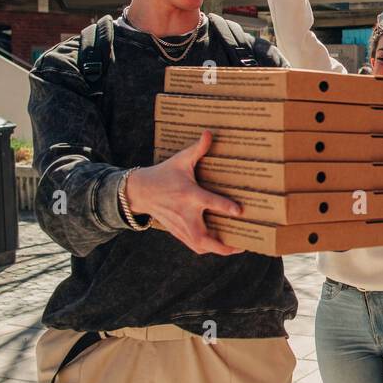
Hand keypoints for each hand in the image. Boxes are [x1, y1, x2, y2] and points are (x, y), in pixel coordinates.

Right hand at [124, 131, 243, 255]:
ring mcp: (181, 226)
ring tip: (236, 247)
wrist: (140, 192)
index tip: (240, 211)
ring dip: (218, 249)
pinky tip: (221, 246)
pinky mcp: (178, 232)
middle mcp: (185, 214)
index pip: (209, 202)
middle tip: (242, 244)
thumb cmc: (164, 174)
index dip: (225, 206)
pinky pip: (194, 246)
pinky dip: (208, 248)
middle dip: (223, 245)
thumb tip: (209, 132)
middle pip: (203, 237)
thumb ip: (198, 149)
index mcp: (189, 195)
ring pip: (200, 246)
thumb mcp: (180, 160)